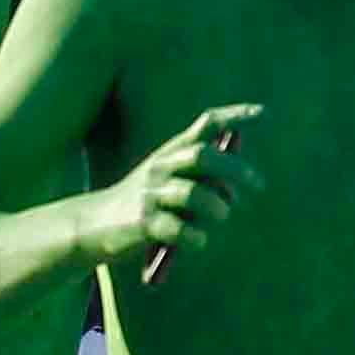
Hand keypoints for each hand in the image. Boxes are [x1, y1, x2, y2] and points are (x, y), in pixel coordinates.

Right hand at [94, 104, 260, 269]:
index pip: (205, 124)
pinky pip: (179, 230)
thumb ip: (197, 173)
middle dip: (237, 170)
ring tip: (221, 216)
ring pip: (194, 195)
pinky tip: (199, 242)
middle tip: (258, 186)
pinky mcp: (142, 224)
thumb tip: (240, 181)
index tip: (261, 112)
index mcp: (170, 153)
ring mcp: (150, 195)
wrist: (93, 224)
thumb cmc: (143, 202)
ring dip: (217, 208)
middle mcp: (161, 167)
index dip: (234, 116)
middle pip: (204, 157)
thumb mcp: (166, 177)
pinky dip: (197, 238)